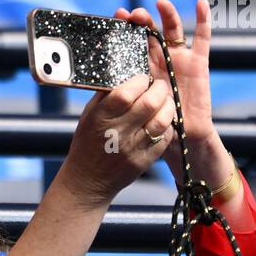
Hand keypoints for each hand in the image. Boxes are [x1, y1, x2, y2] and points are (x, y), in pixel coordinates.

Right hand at [59, 71, 176, 206]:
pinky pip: (164, 138)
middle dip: (159, 89)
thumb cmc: (87, 144)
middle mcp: (117, 133)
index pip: (125, 93)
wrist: (87, 180)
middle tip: (159, 86)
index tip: (142, 79)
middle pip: (149, 104)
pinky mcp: (145, 160)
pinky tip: (161, 121)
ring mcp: (133, 148)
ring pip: (162, 120)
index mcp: (100, 118)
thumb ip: (105, 96)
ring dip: (168, 106)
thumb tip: (124, 74)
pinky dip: (167, 126)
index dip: (139, 81)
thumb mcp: (88, 116)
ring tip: (164, 102)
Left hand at [117, 0, 218, 177]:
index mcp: (141, 66)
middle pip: (150, 32)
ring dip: (167, 15)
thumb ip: (118, 90)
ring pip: (172, 30)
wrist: (180, 138)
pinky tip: (200, 3)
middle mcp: (159, 59)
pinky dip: (203, 20)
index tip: (115, 17)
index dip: (124, 28)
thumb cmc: (151, 122)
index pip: (131, 41)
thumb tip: (94, 81)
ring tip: (159, 3)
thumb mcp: (131, 104)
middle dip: (142, 20)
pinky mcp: (198, 62)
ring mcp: (179, 58)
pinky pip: (203, 39)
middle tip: (133, 13)